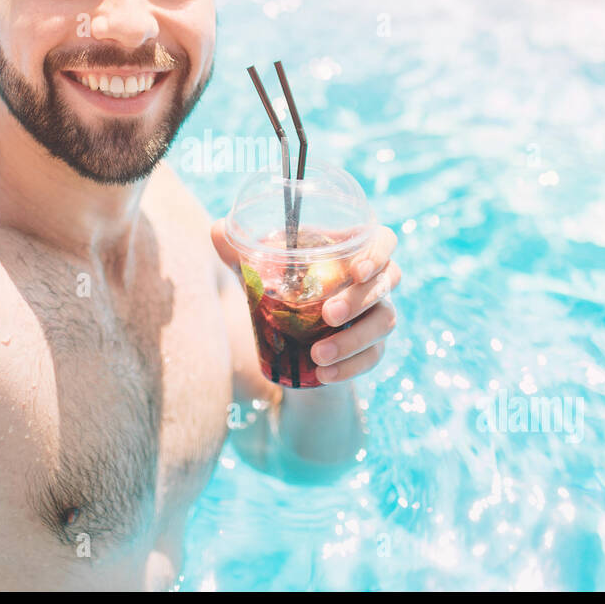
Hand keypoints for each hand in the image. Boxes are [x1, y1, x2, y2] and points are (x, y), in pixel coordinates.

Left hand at [210, 221, 400, 384]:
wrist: (294, 351)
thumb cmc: (283, 298)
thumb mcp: (261, 279)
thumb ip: (242, 256)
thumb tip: (216, 228)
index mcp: (351, 254)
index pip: (383, 240)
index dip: (378, 251)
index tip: (356, 269)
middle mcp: (372, 282)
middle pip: (388, 280)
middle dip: (359, 299)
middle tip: (327, 314)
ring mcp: (377, 316)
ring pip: (384, 322)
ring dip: (353, 339)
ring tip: (317, 355)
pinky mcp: (373, 349)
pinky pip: (373, 357)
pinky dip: (350, 367)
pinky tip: (325, 375)